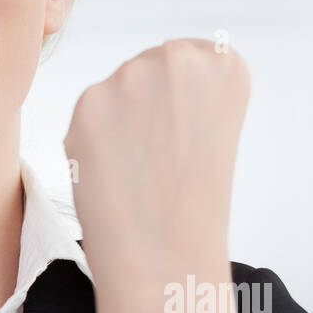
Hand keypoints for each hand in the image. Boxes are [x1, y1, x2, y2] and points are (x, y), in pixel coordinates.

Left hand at [64, 38, 250, 312]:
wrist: (164, 255)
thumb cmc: (194, 201)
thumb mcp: (213, 125)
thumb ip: (184, 86)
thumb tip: (138, 70)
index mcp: (225, 63)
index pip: (193, 60)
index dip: (184, 104)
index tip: (190, 136)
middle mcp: (179, 58)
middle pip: (150, 68)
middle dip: (147, 106)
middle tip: (160, 157)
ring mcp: (130, 76)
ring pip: (116, 90)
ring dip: (118, 121)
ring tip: (138, 168)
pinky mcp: (87, 102)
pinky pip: (87, 113)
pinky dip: (92, 139)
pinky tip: (113, 170)